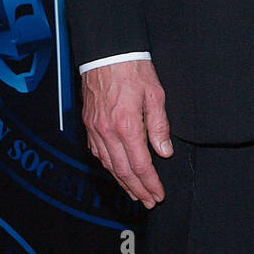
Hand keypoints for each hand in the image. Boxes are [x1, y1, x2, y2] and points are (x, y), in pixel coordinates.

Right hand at [82, 59, 171, 207]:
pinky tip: (116, 170)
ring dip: (122, 182)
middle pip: (123, 170)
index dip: (150, 182)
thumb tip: (164, 152)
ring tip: (134, 192)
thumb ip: (159, 125)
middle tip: (148, 201)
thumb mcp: (155, 94)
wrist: (107, 52)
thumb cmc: (133, 69)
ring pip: (108, 164)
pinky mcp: (89, 123)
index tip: (158, 194)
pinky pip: (98, 152)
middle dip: (137, 189)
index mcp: (126, 125)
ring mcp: (95, 129)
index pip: (140, 165)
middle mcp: (107, 131)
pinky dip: (108, 166)